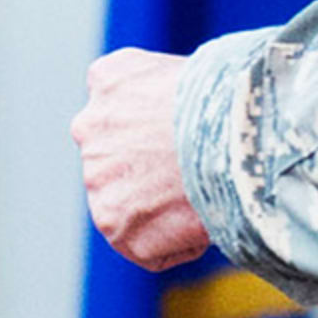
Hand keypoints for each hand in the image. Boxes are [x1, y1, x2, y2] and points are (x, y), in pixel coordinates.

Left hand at [73, 48, 210, 268]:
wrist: (227, 138)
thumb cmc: (226, 102)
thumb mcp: (185, 72)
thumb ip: (163, 91)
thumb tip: (177, 120)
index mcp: (109, 78)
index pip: (121, 107)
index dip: (156, 128)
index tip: (184, 138)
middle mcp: (89, 125)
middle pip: (118, 158)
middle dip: (149, 171)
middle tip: (194, 174)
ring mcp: (96, 177)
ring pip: (128, 202)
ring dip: (161, 209)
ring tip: (201, 196)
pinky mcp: (112, 223)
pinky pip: (145, 245)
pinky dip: (175, 243)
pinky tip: (200, 221)